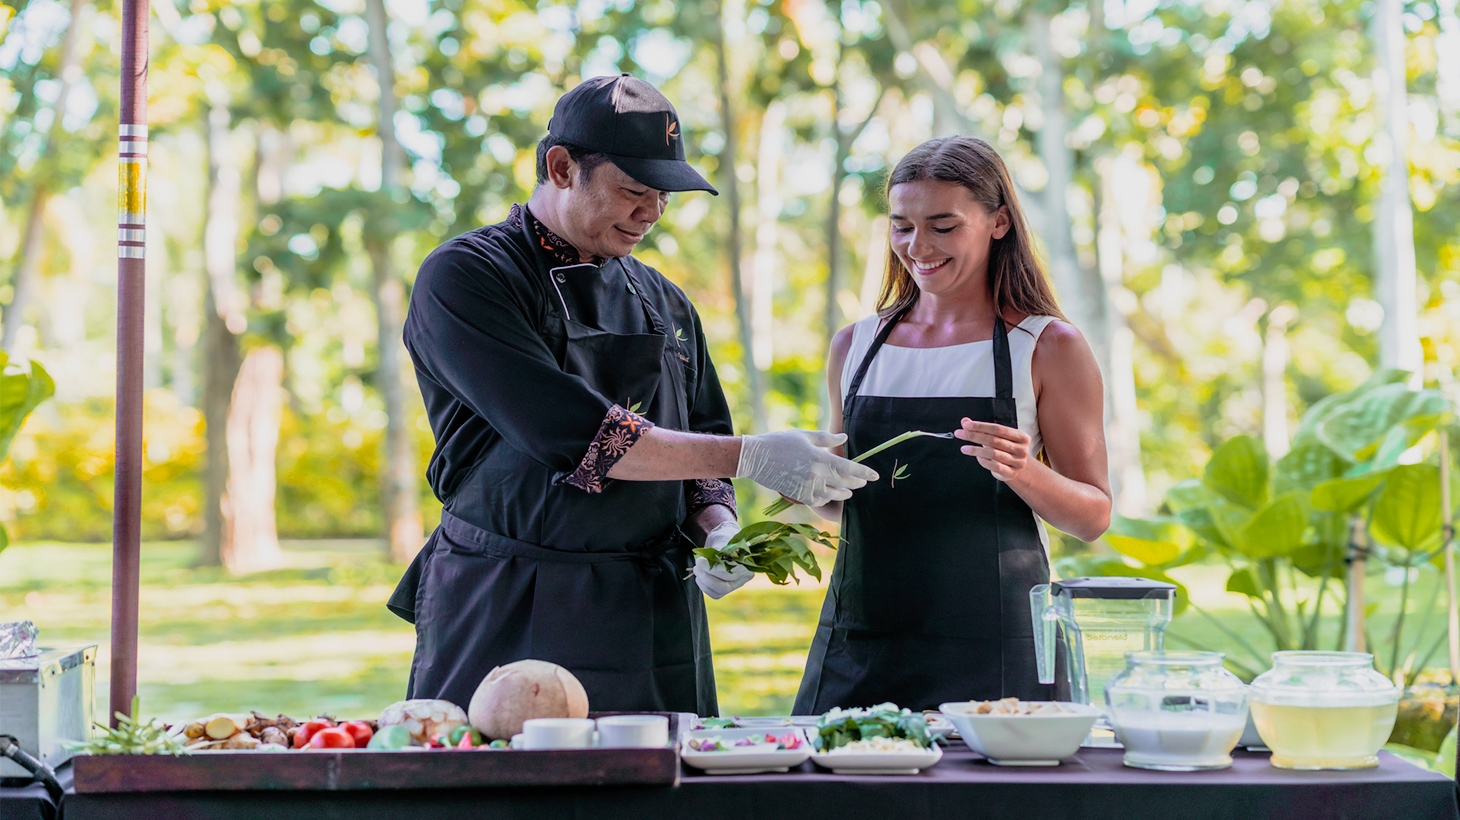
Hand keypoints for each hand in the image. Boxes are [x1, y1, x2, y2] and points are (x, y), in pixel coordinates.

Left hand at [693, 522, 752, 598]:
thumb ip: (720, 550)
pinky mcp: (727, 589)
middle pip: (727, 582)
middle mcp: (745, 575)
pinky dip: (704, 587)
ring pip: (721, 590)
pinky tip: (699, 578)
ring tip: (697, 570)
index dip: (717, 568)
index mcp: (747, 561)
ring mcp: (736, 584)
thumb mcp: (723, 540)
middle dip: (708, 574)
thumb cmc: (725, 539)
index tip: (702, 561)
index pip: (734, 570)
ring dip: (705, 581)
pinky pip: (715, 594)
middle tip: (697, 564)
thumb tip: (711, 560)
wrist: (724, 542)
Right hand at [736, 430, 878, 505]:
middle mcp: (817, 475)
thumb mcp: (805, 436)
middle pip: (846, 483)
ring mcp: (808, 488)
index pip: (850, 468)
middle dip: (857, 482)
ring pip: (834, 494)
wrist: (756, 458)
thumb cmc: (780, 442)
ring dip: (844, 492)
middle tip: (863, 481)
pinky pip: (819, 500)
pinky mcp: (800, 496)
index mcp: (820, 458)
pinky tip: (829, 494)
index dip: (865, 473)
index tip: (875, 475)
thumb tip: (845, 438)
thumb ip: (827, 438)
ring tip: (848, 489)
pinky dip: (827, 497)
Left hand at [955, 419, 1030, 481]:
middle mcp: (1021, 449)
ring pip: (992, 454)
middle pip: (993, 440)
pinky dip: (983, 461)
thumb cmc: (1007, 449)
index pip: (997, 429)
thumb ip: (982, 429)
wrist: (1020, 469)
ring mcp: (1017, 462)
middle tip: (959, 434)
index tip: (966, 425)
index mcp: (1021, 436)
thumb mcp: (998, 437)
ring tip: (964, 448)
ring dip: (975, 450)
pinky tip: (977, 457)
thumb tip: (965, 421)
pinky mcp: (1010, 473)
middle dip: (974, 436)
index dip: (981, 426)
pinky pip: (993, 466)